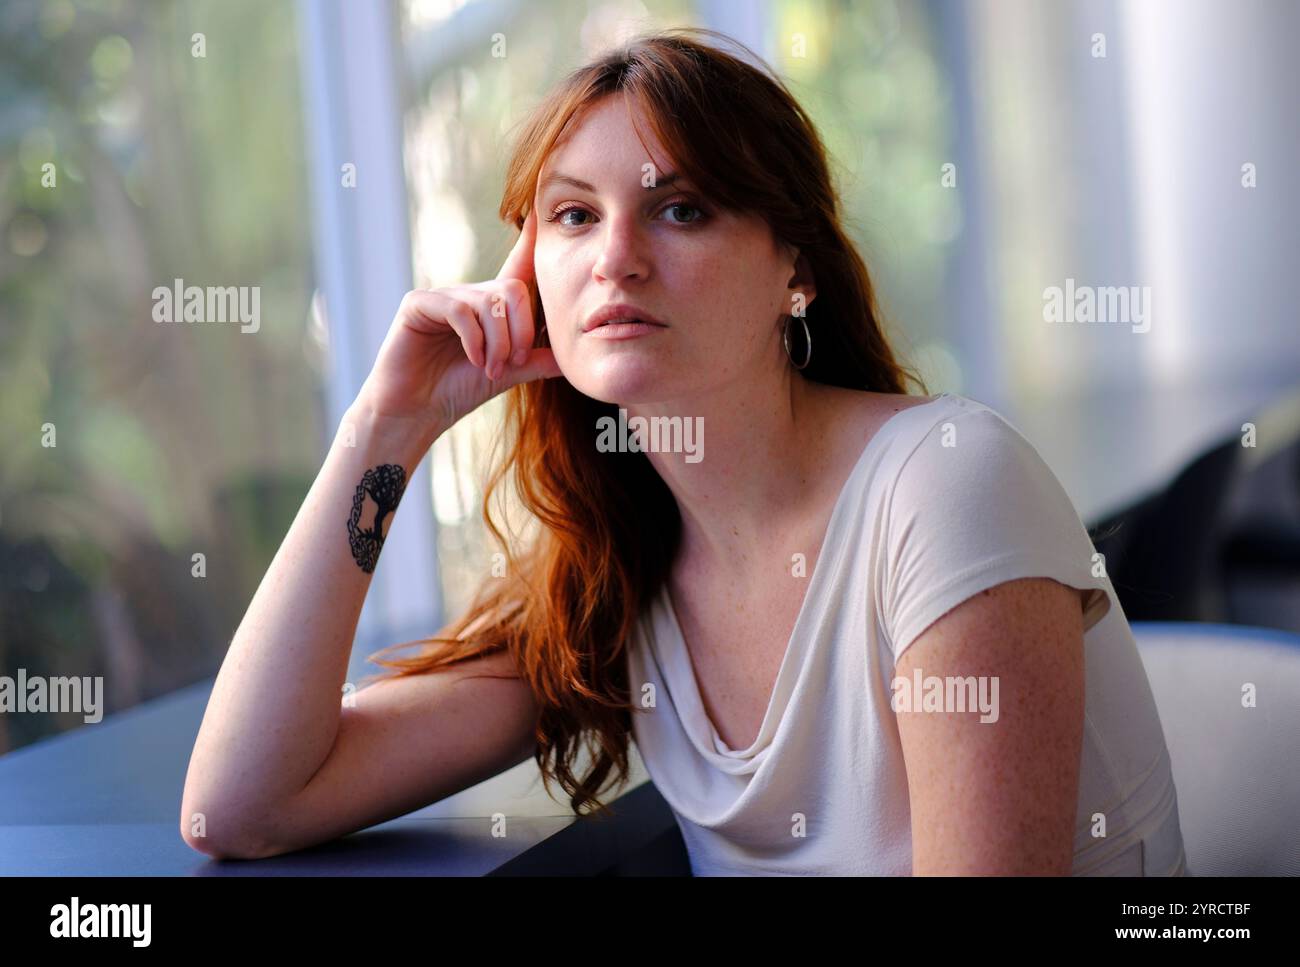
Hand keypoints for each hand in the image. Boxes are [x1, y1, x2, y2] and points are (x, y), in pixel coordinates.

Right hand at [352, 207, 561, 436]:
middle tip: (512, 362)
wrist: (416, 413)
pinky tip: (473, 361)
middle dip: (521, 330)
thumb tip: (573, 354)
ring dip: (498, 343)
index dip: (531, 238)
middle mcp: (468, 295)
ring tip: (491, 370)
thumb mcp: (507, 373)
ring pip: (490, 303)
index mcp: (490, 306)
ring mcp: (442, 296)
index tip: (543, 204)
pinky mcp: (419, 303)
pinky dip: (474, 340)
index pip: (518, 266)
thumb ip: (536, 360)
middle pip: (513, 289)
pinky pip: (461, 310)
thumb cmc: (457, 391)